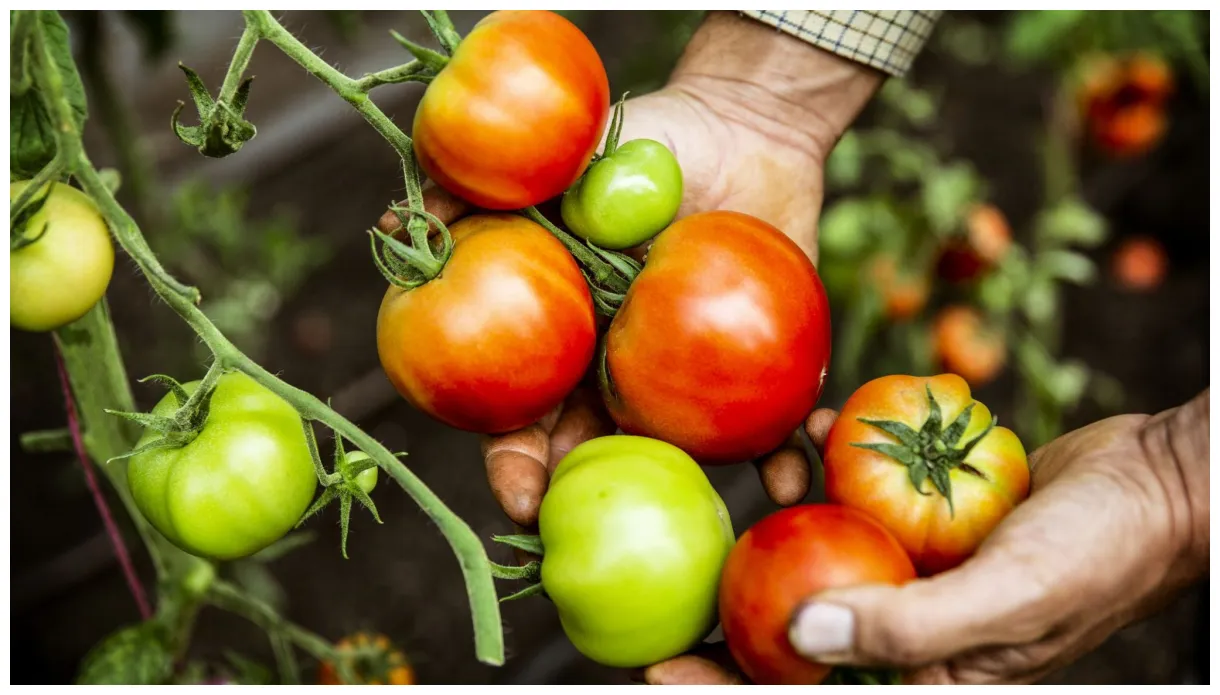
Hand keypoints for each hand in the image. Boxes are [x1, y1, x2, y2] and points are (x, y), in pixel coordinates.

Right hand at [465, 11, 881, 529]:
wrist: (743, 128)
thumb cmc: (644, 144)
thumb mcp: (558, 161)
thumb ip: (483, 189)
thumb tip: (402, 220)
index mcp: (566, 343)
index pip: (523, 419)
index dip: (515, 465)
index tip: (521, 497)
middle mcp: (621, 375)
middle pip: (595, 461)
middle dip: (590, 507)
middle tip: (601, 536)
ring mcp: (688, 381)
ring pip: (679, 461)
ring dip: (690, 498)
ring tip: (708, 521)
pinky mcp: (758, 372)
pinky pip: (770, 429)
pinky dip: (781, 461)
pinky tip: (792, 480)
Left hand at [651, 390, 1208, 683]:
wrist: (1155, 480)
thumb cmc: (1102, 552)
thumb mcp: (1007, 598)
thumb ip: (906, 626)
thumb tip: (800, 635)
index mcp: (925, 674)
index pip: (811, 694)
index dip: (732, 687)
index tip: (657, 668)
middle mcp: (907, 626)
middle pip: (797, 625)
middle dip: (736, 596)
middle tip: (678, 564)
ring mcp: (911, 566)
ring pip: (819, 548)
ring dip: (788, 505)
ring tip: (777, 463)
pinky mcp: (921, 513)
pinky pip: (855, 491)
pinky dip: (834, 457)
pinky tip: (821, 425)